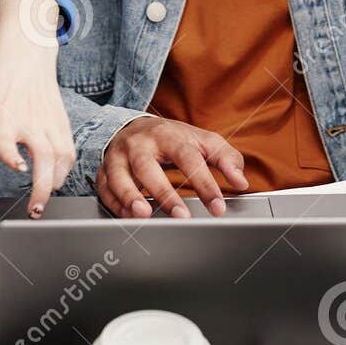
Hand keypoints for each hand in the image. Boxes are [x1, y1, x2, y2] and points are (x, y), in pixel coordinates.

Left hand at [0, 0, 74, 215]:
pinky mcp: (61, 122)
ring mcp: (48, 122)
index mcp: (2, 117)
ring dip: (55, 181)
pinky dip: (65, 168)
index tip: (19, 169)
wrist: (25, 56)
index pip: (8, 140)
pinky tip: (55, 179)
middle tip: (35, 210)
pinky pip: (68, 150)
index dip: (14, 156)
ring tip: (44, 198)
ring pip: (61, 157)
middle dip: (42, 187)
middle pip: (43, 157)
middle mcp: (29, 121)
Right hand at [96, 117, 248, 218]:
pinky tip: (129, 217)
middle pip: (148, 166)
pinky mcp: (104, 171)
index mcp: (168, 135)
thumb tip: (241, 181)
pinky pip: (105, 189)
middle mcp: (140, 144)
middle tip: (181, 216)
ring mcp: (119, 157)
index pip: (188, 158)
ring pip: (119, 177)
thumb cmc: (173, 139)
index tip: (217, 206)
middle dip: (164, 192)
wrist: (136, 127)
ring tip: (143, 215)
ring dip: (130, 197)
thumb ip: (226, 158)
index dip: (204, 183)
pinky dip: (115, 205)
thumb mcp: (203, 141)